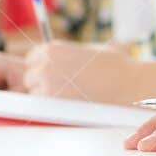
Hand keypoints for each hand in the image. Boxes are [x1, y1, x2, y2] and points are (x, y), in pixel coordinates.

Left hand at [23, 41, 144, 103]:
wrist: (126, 83)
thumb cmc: (114, 67)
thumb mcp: (89, 50)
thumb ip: (68, 54)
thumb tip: (59, 62)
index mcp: (54, 48)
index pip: (32, 58)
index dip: (42, 66)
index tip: (54, 73)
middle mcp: (45, 63)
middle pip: (29, 76)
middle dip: (41, 82)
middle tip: (62, 87)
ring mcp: (46, 82)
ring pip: (33, 92)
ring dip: (46, 96)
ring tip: (69, 96)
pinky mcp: (51, 100)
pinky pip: (41, 106)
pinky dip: (52, 107)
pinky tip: (70, 104)